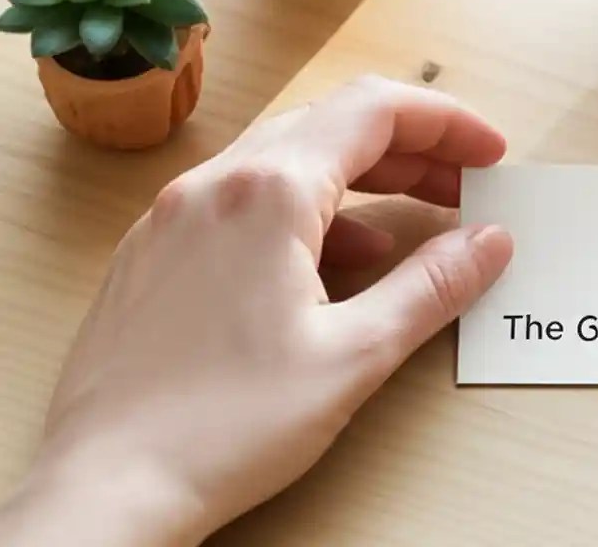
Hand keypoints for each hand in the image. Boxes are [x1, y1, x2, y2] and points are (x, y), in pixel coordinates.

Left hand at [0, 76, 513, 545]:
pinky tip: (338, 260)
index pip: (375, 110)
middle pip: (332, 125)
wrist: (106, 488)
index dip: (447, 122)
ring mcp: (175, 216)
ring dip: (361, 177)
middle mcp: (213, 186)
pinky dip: (309, 211)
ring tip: (416, 217)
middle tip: (465, 185)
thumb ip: (431, 286)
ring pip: (287, 160)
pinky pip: (246, 200)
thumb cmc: (221, 426)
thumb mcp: (354, 355)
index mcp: (267, 193)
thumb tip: (488, 243)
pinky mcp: (157, 252)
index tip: (490, 153)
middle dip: (411, 148)